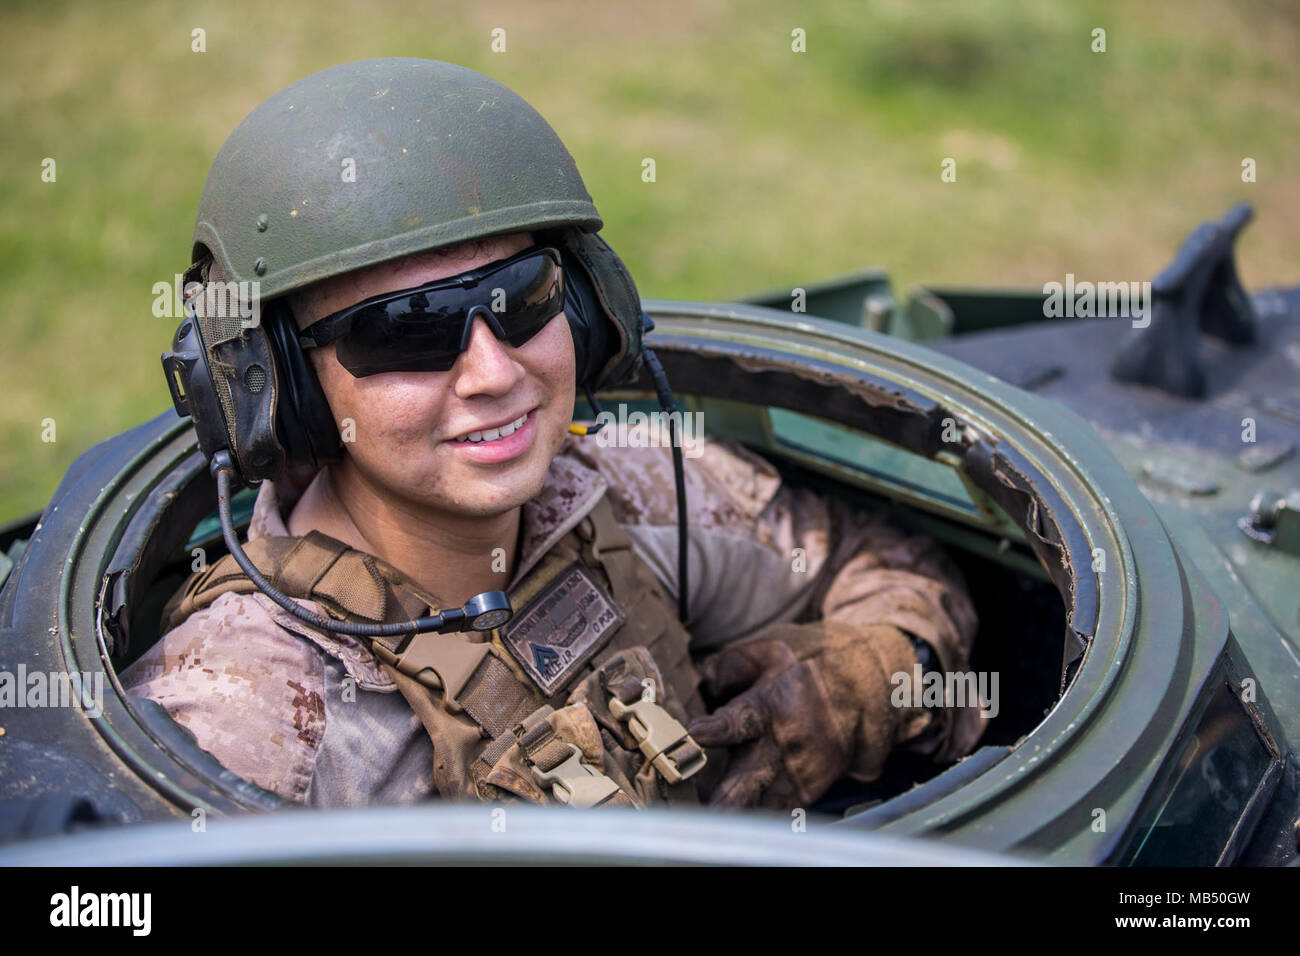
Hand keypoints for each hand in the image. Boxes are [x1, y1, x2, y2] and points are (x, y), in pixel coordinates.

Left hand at [687, 621, 920, 809]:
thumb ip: (731, 665)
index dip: (718, 727)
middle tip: (707, 811)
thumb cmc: (810, 666)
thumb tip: (703, 677)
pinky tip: (741, 828)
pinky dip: (763, 820)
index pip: (740, 720)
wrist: (868, 689)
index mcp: (770, 707)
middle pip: (750, 778)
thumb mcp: (771, 652)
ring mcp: (798, 772)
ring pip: (763, 805)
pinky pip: (782, 813)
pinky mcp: (809, 790)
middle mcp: (783, 745)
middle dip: (728, 796)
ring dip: (741, 814)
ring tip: (716, 823)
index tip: (697, 732)